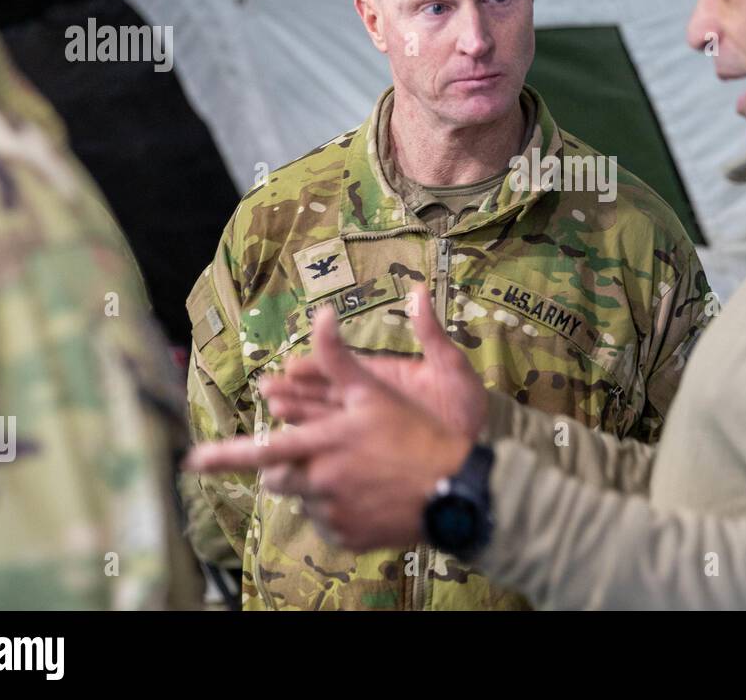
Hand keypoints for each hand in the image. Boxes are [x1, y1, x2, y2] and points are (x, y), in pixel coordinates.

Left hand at [185, 306, 472, 549]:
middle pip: (278, 477)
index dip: (223, 455)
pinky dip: (339, 511)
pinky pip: (327, 524)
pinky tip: (368, 496)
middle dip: (287, 466)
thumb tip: (323, 313)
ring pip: (305, 500)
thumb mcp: (377, 392)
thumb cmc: (416, 434)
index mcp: (322, 443)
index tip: (191, 461)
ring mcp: (332, 514)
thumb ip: (340, 357)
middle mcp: (320, 481)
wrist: (454, 491)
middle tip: (321, 455)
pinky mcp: (346, 539)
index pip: (261, 450)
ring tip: (359, 474)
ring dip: (318, 487)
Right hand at [260, 288, 487, 438]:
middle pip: (325, 395)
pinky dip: (316, 448)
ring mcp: (368, 430)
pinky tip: (295, 450)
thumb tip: (419, 289)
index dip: (315, 367)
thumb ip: (432, 332)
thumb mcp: (451, 367)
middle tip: (268, 390)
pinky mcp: (369, 456)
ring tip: (275, 411)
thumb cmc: (467, 406)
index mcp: (383, 377)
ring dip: (300, 417)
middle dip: (296, 391)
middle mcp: (369, 402)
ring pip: (325, 422)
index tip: (291, 366)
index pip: (341, 369)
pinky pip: (337, 451)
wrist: (477, 453)